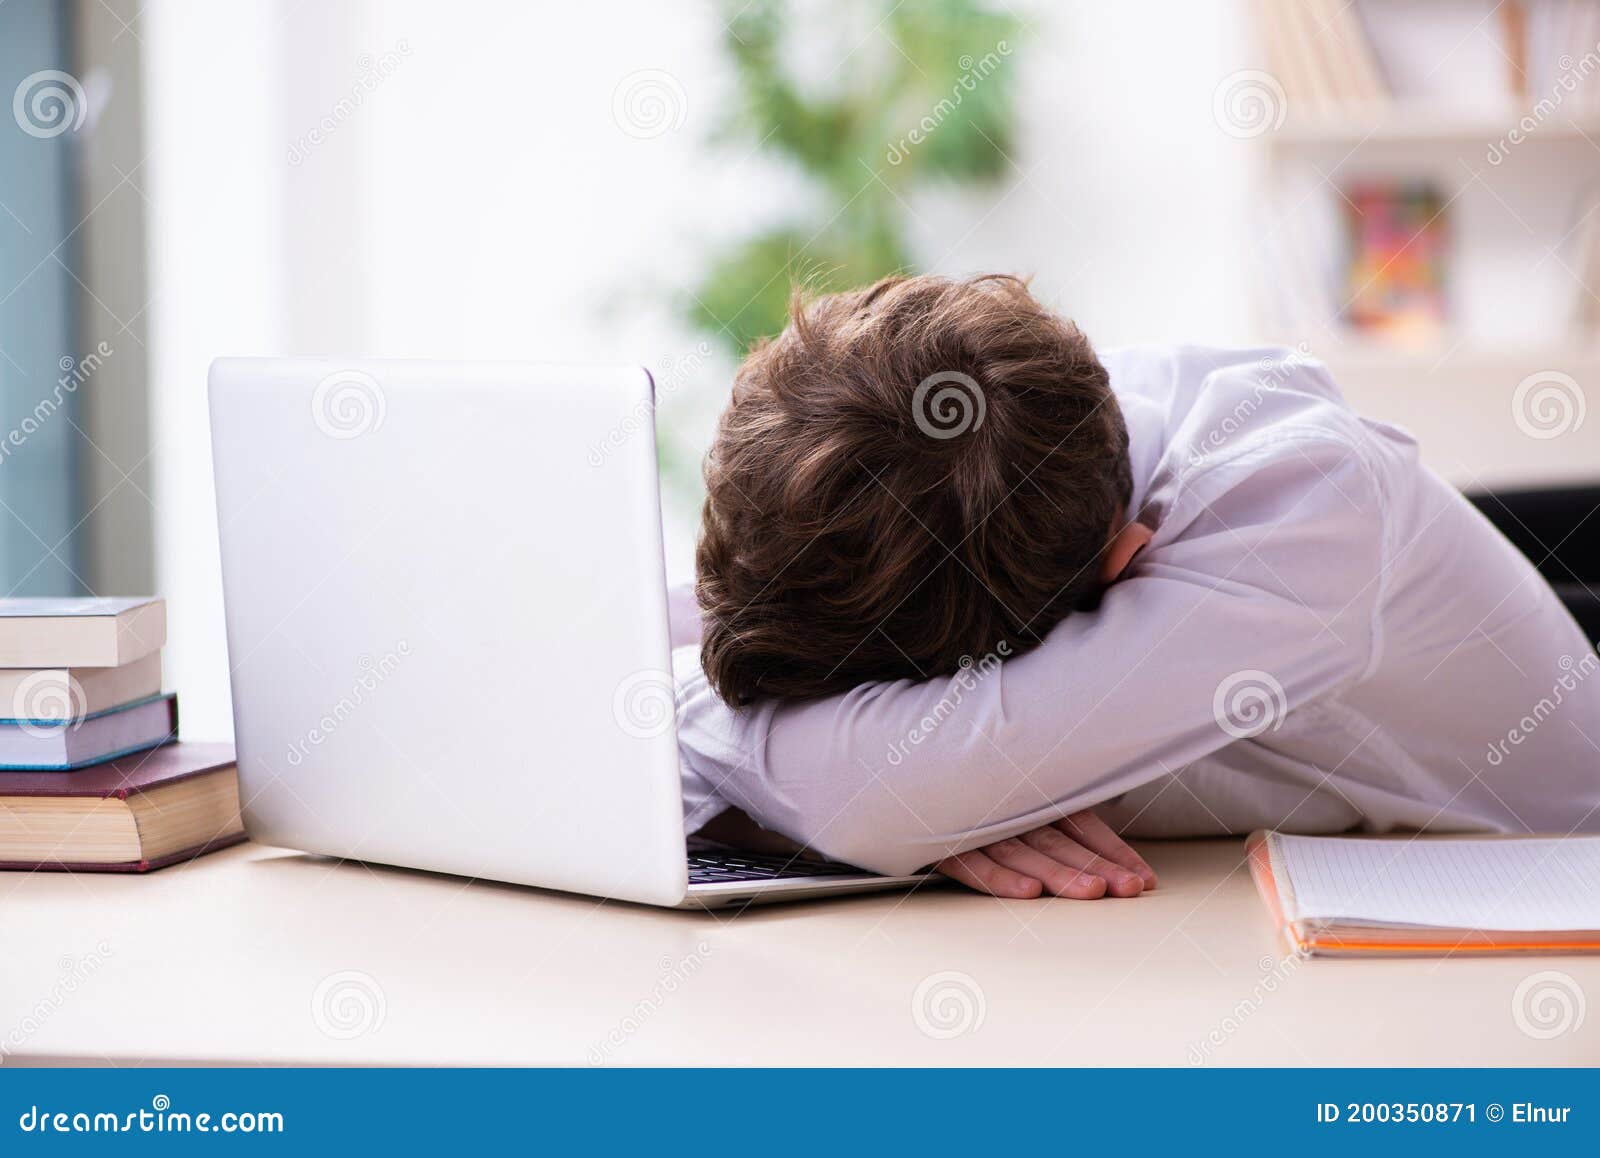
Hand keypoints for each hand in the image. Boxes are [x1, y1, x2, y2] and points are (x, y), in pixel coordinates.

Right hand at [934, 809, 1156, 899]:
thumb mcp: (1013, 795)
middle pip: (1059, 841)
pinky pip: (973, 862)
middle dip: (1096, 866)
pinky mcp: (941, 841)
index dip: (1113, 850)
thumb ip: (1053, 815)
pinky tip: (1027, 893)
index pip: (1081, 823)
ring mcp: (975, 823)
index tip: (1143, 879)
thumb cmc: (964, 790)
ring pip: (1024, 851)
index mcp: (1030, 794)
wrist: (900, 772)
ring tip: (1091, 891)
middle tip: (1126, 888)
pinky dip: (1000, 878)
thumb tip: (1105, 855)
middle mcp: (1007, 808)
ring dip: (1058, 874)